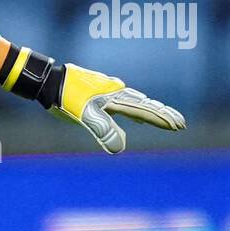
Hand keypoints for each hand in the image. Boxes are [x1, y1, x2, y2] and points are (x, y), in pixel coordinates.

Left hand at [51, 62, 186, 154]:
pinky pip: (123, 102)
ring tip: (163, 118)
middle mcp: (116, 92)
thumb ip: (103, 130)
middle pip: (145, 104)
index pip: (145, 110)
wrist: (49, 81)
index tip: (179, 125)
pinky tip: (133, 114)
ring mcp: (108, 90)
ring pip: (135, 102)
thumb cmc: (66, 98)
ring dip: (150, 111)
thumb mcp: (85, 115)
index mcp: (116, 98)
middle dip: (162, 114)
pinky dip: (133, 108)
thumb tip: (120, 148)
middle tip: (180, 123)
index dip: (162, 119)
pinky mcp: (99, 91)